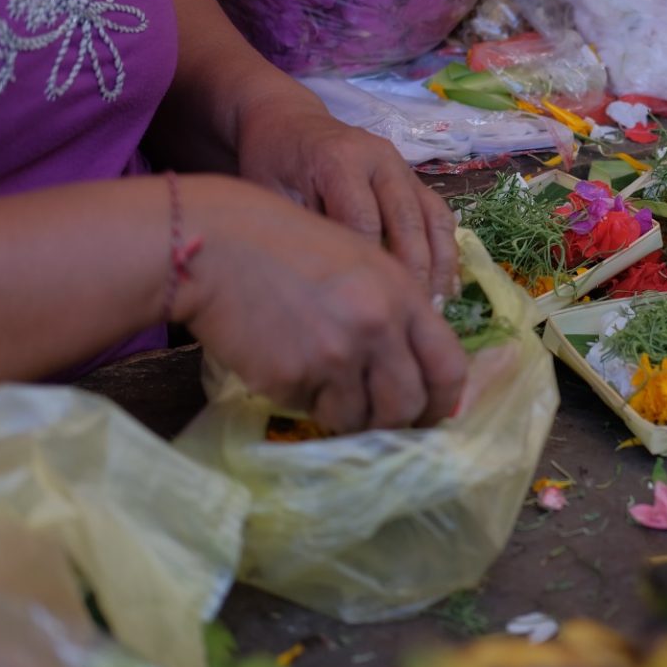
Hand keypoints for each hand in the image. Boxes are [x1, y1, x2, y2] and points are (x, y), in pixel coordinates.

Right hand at [175, 175, 467, 432]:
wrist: (217, 245)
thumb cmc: (291, 246)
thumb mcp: (363, 261)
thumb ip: (396, 310)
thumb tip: (417, 369)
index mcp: (403, 295)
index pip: (449, 367)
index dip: (443, 401)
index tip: (431, 415)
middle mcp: (377, 328)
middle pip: (408, 406)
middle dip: (395, 422)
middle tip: (377, 421)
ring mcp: (334, 357)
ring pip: (358, 419)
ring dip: (346, 414)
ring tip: (324, 384)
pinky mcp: (291, 380)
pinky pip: (310, 410)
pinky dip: (304, 400)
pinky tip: (287, 365)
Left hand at [234, 94, 460, 298]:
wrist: (289, 122)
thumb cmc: (273, 163)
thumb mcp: (269, 194)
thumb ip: (301, 232)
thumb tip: (331, 288)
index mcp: (339, 160)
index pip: (363, 222)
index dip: (369, 268)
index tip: (368, 309)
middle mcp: (380, 159)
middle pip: (407, 223)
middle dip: (412, 274)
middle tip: (409, 318)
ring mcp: (403, 167)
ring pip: (433, 219)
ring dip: (438, 266)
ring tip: (435, 308)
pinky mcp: (415, 177)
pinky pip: (440, 215)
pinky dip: (446, 252)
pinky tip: (444, 287)